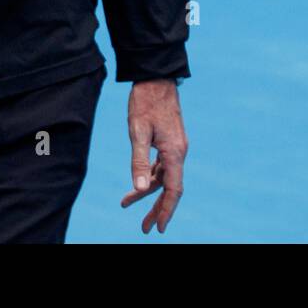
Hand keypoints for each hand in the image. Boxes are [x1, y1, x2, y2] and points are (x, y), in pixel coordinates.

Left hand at [120, 79, 186, 233]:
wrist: (155, 78)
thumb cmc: (145, 102)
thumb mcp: (138, 132)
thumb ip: (140, 161)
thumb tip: (141, 190)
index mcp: (175, 152)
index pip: (174, 189)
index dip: (166, 210)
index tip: (158, 228)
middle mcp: (179, 151)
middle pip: (170, 188)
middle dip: (158, 209)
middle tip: (145, 228)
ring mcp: (175, 146)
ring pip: (164, 177)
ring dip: (150, 194)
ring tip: (128, 205)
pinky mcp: (170, 141)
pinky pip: (162, 166)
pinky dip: (150, 177)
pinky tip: (138, 184)